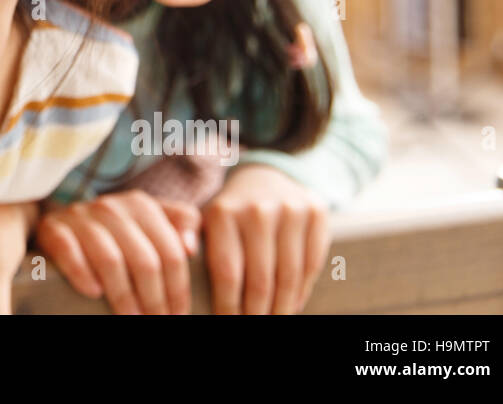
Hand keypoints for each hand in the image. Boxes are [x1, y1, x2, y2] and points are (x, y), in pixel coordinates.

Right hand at [36, 189, 201, 313]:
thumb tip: (192, 247)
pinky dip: (82, 273)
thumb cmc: (117, 229)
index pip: (171, 251)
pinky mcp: (53, 228)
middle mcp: (111, 207)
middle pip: (144, 260)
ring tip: (132, 318)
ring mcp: (80, 216)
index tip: (179, 313)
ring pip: (110, 260)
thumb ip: (180, 223)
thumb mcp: (150, 220)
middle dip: (154, 299)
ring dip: (123, 296)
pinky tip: (94, 293)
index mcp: (141, 205)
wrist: (64, 219)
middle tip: (158, 321)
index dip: (179, 288)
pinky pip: (69, 251)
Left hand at [201, 163, 329, 313]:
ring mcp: (290, 210)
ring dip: (281, 308)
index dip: (228, 306)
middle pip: (260, 280)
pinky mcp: (316, 213)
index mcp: (223, 212)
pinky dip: (302, 291)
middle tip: (252, 326)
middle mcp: (257, 210)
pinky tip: (292, 305)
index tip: (226, 322)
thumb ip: (193, 239)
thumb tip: (186, 256)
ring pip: (289, 277)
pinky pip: (312, 265)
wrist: (267, 177)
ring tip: (272, 320)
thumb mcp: (207, 219)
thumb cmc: (232, 211)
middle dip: (255, 313)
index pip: (227, 273)